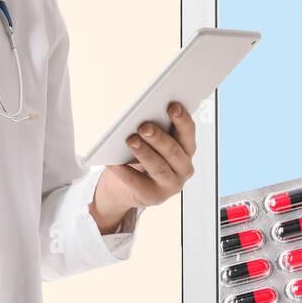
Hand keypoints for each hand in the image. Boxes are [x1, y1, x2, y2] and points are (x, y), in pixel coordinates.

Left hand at [90, 102, 196, 232]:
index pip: (188, 132)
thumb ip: (153, 131)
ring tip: (130, 140)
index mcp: (186, 148)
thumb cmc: (143, 157)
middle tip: (144, 126)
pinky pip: (137, 182)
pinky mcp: (153, 196)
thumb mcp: (151, 143)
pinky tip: (113, 162)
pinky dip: (124, 171)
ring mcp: (170, 185)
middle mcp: (184, 168)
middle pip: (173, 151)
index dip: (182, 119)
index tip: (172, 106)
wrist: (129, 187)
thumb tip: (140, 118)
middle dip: (158, 137)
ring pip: (158, 167)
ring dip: (144, 153)